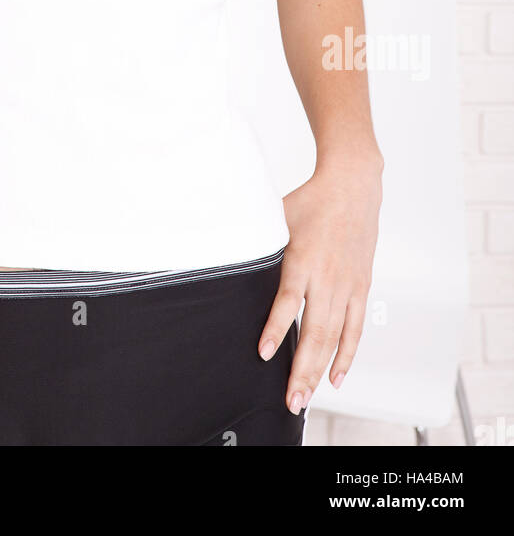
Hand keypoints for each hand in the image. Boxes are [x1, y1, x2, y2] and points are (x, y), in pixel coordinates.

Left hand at [257, 157, 382, 414]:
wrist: (352, 187)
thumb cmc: (312, 201)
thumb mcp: (276, 217)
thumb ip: (258, 244)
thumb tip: (226, 256)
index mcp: (303, 259)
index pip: (288, 301)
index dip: (276, 329)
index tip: (262, 352)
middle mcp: (328, 277)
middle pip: (315, 331)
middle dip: (301, 370)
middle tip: (290, 399)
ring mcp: (347, 286)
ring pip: (334, 338)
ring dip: (319, 371)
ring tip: (306, 397)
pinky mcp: (361, 289)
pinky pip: (355, 329)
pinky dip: (346, 356)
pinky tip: (335, 378)